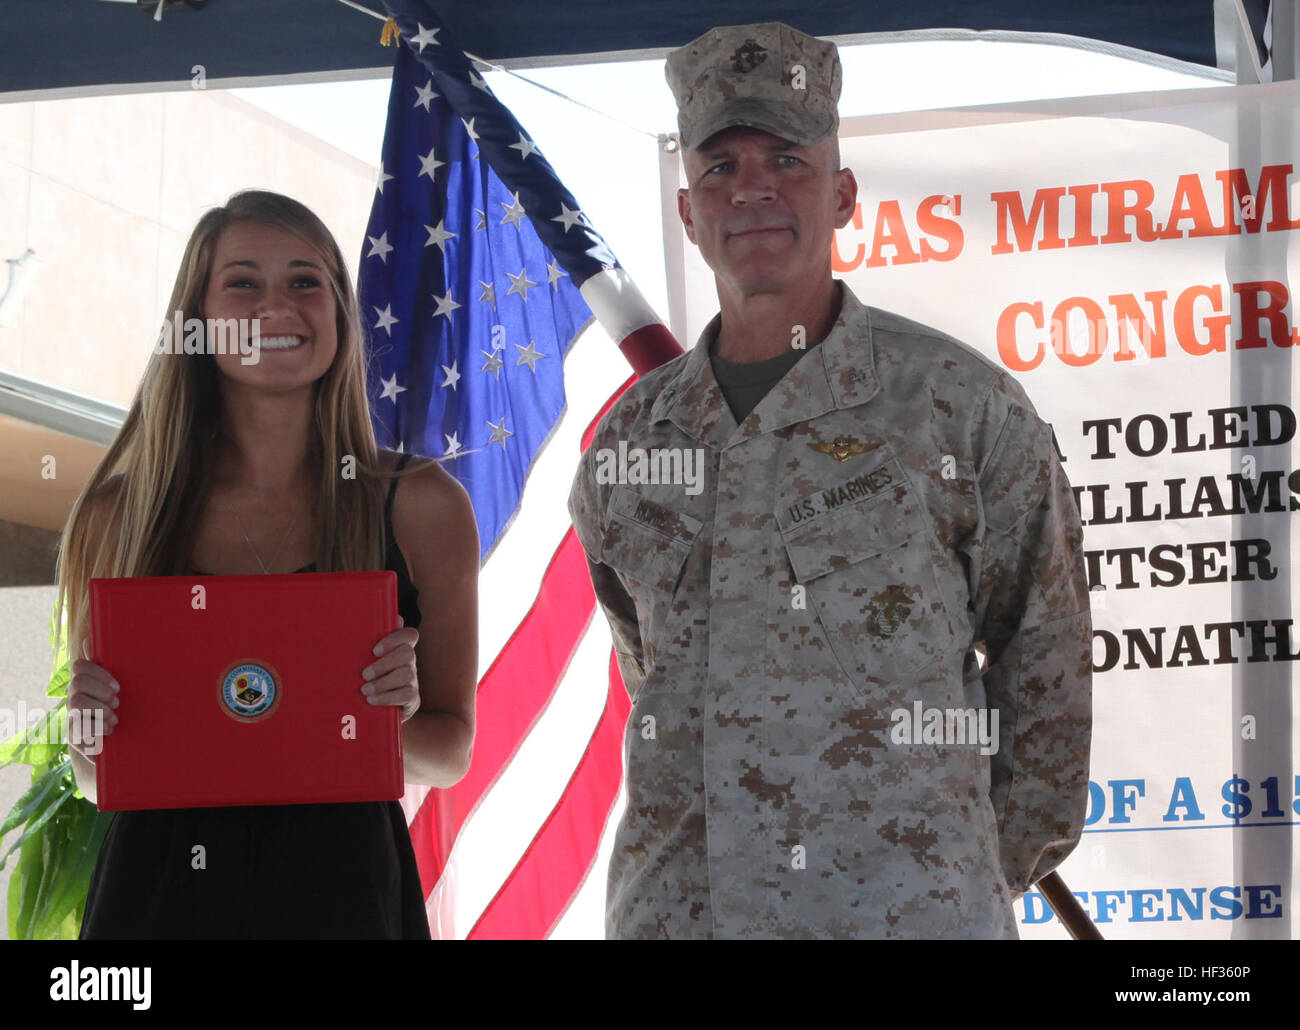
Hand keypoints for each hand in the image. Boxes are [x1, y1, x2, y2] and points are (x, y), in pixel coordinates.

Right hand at [68, 639, 118, 761]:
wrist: (114, 744)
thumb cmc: (116, 708)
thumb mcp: (114, 687)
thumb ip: (104, 665)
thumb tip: (90, 639)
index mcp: (84, 683)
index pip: (79, 666)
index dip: (98, 673)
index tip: (118, 686)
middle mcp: (74, 698)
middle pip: (77, 685)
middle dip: (101, 693)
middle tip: (117, 703)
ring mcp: (71, 717)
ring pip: (77, 705)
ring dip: (100, 711)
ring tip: (114, 719)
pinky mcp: (74, 738)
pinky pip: (79, 731)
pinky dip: (98, 731)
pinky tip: (109, 732)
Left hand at [362, 617, 421, 722]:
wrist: (364, 710)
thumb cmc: (360, 678)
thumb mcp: (360, 660)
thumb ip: (362, 644)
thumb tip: (357, 625)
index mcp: (399, 648)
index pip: (409, 635)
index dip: (395, 639)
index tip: (374, 650)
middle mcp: (409, 662)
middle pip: (407, 653)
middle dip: (384, 664)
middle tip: (364, 674)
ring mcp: (412, 680)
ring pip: (406, 674)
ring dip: (383, 682)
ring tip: (364, 690)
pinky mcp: (412, 698)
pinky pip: (406, 694)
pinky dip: (387, 697)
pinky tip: (371, 700)